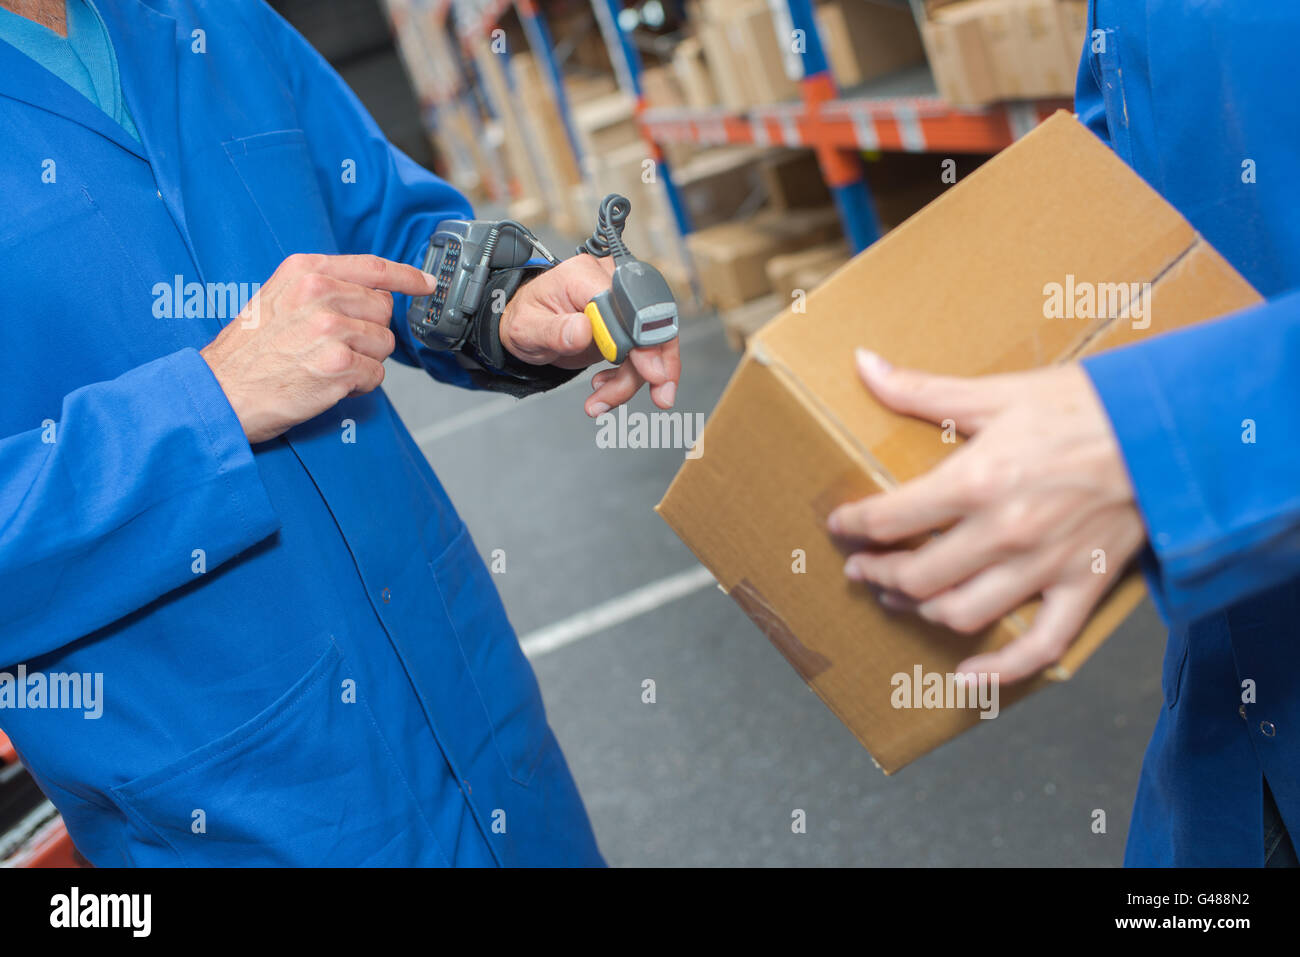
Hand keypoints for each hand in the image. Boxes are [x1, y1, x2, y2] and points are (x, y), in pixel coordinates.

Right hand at [200, 253, 432, 443]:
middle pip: (383, 310)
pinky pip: (376, 375)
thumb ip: (320, 286)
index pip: (373, 267)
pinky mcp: (340, 366)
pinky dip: (358, 385)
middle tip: (335, 346)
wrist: (220, 392)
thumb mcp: (276, 297)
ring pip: (383, 343)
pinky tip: (328, 384)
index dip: (407, 276)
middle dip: (368, 332)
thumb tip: (370, 291)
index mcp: (306, 271)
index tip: (426, 283)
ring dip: (364, 360)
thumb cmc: (247, 352)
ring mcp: (331, 330)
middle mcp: (320, 294)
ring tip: (325, 365)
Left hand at [498, 253, 680, 414]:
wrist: (527, 326)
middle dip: (657, 364)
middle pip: (649, 323)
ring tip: (601, 402)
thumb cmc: (525, 319)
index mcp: (583, 276)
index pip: (623, 304)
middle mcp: (608, 284)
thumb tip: (583, 330)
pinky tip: (604, 391)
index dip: (641, 338)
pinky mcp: (625, 327)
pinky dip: (628, 380)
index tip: (651, 370)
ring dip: (632, 381)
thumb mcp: (527, 328)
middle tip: (661, 395)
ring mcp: (620, 306)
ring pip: (647, 347)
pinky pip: (640, 356)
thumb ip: (555, 330)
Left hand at [827, 350, 1146, 683]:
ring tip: (899, 597)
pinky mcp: (1081, 588)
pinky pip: (1040, 646)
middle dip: (878, 573)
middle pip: (917, 575)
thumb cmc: (1085, 406)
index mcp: (977, 482)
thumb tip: (864, 364)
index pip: (891, 518)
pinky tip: (968, 675)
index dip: (856, 526)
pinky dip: (1001, 670)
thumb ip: (923, 389)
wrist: (1170, 432)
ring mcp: (1043, 567)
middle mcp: (1004, 533)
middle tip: (862, 567)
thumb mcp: (998, 392)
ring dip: (920, 610)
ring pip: (962, 612)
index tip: (843, 526)